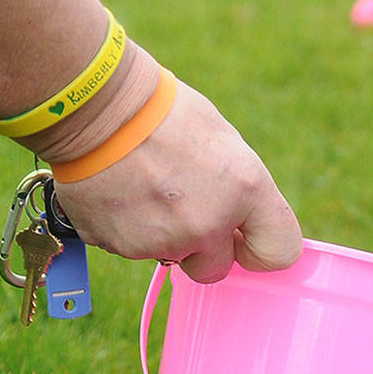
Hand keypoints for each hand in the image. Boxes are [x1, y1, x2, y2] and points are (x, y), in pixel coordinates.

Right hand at [53, 77, 302, 282]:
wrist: (92, 105)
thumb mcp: (223, 142)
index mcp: (245, 190)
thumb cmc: (162, 112)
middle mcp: (208, 224)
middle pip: (216, 268)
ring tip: (144, 184)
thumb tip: (239, 220)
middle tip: (182, 209)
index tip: (244, 240)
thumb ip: (238, 192)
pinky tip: (121, 191)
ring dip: (160, 232)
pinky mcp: (120, 247)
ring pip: (169, 255)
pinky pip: (131, 248)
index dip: (260, 251)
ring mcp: (162, 241)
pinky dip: (127, 228)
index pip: (280, 252)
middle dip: (202, 249)